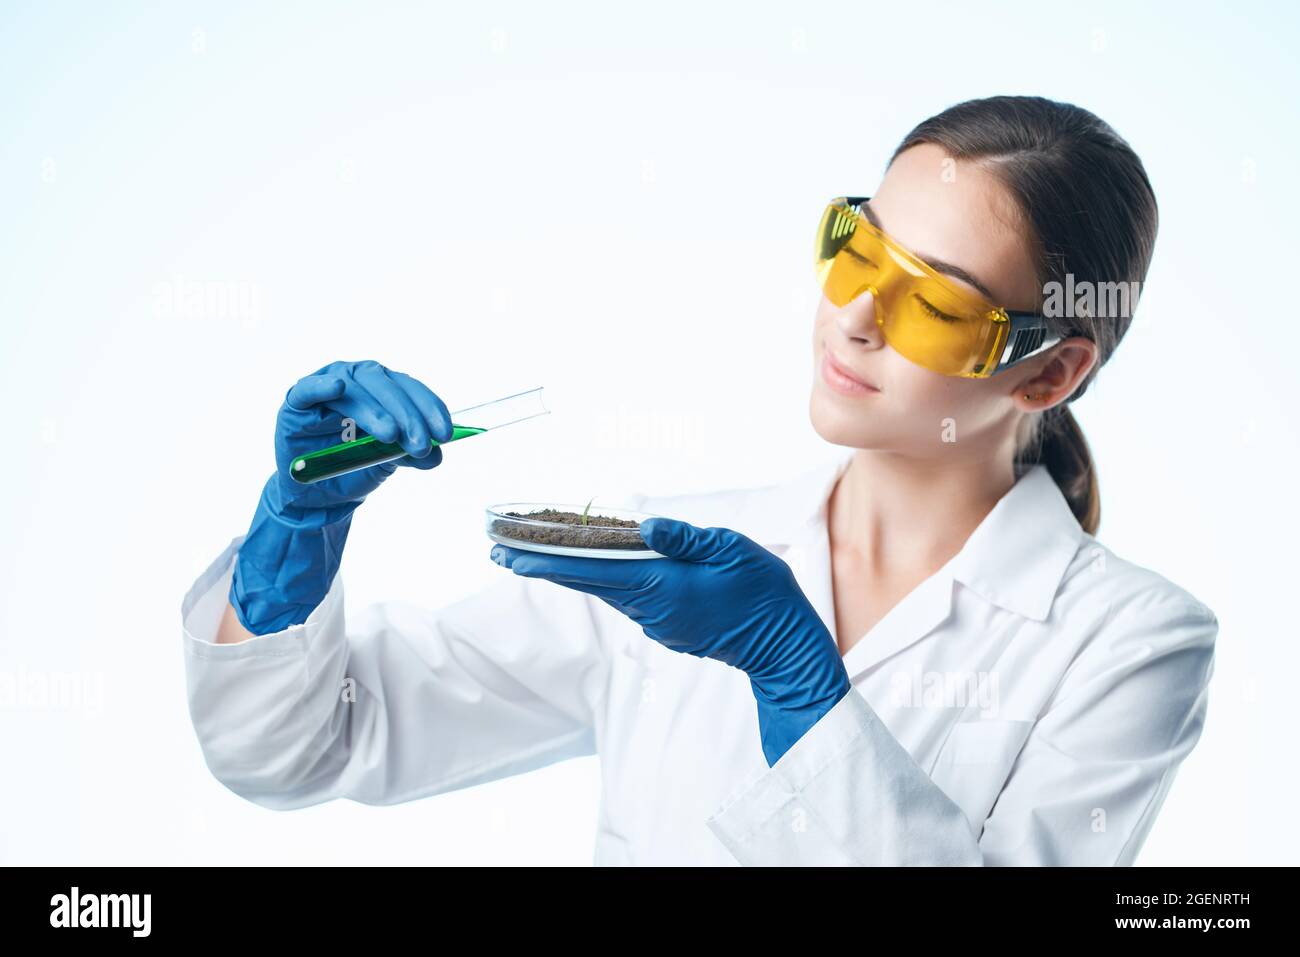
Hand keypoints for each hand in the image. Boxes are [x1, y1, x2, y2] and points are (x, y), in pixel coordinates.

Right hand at [230, 360, 452, 634]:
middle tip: (419, 444)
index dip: (430, 408)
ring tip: (390, 434)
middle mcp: (358, 380)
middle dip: (406, 414)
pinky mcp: (297, 402)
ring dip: (373, 410)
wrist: (318, 495)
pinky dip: (321, 387)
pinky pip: (307, 390)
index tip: (444, 434)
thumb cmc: (353, 469)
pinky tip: (336, 387)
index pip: (411, 389)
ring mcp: (326, 386)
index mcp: (384, 389)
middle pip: (385, 386)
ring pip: (354, 388)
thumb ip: (409, 454)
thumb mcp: (387, 462)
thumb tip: (437, 455)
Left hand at [490, 517, 850, 765]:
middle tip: (499, 551)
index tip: (509, 555)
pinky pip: (626, 597)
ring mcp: (657, 621)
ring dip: (568, 570)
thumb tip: (645, 526)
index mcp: (660, 587)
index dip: (547, 561)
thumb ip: (686, 538)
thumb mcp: (731, 550)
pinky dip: (600, 578)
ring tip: (533, 553)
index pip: (590, 570)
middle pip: (586, 581)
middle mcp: (649, 609)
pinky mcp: (668, 625)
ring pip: (604, 590)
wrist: (784, 647)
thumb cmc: (763, 593)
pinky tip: (589, 565)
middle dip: (542, 564)